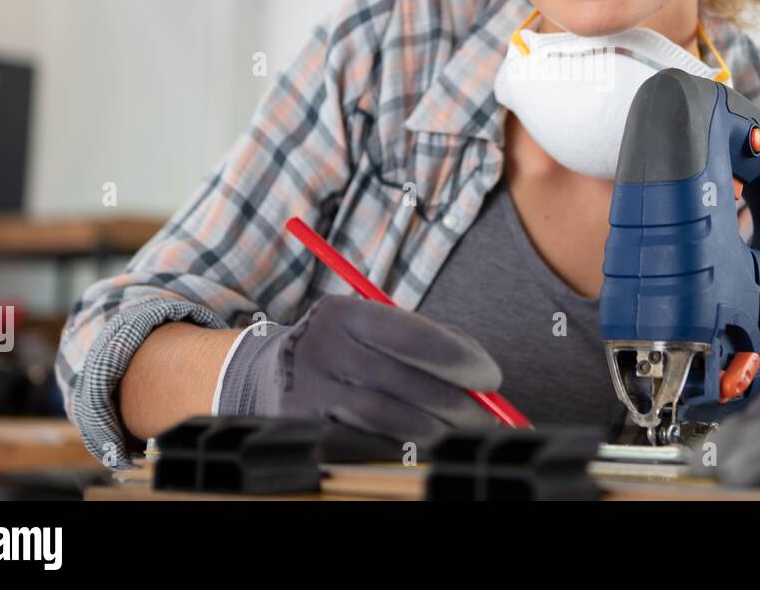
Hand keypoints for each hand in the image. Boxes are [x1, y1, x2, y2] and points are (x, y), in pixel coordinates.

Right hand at [216, 296, 502, 452]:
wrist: (268, 372)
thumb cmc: (347, 347)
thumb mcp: (375, 327)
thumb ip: (430, 341)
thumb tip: (485, 380)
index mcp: (346, 312)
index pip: (413, 335)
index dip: (458, 359)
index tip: (492, 379)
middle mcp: (323, 347)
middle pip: (405, 382)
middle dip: (457, 404)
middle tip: (489, 418)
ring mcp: (308, 390)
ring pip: (389, 419)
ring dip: (436, 430)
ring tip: (461, 433)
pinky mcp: (301, 428)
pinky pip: (366, 442)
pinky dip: (402, 446)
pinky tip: (423, 444)